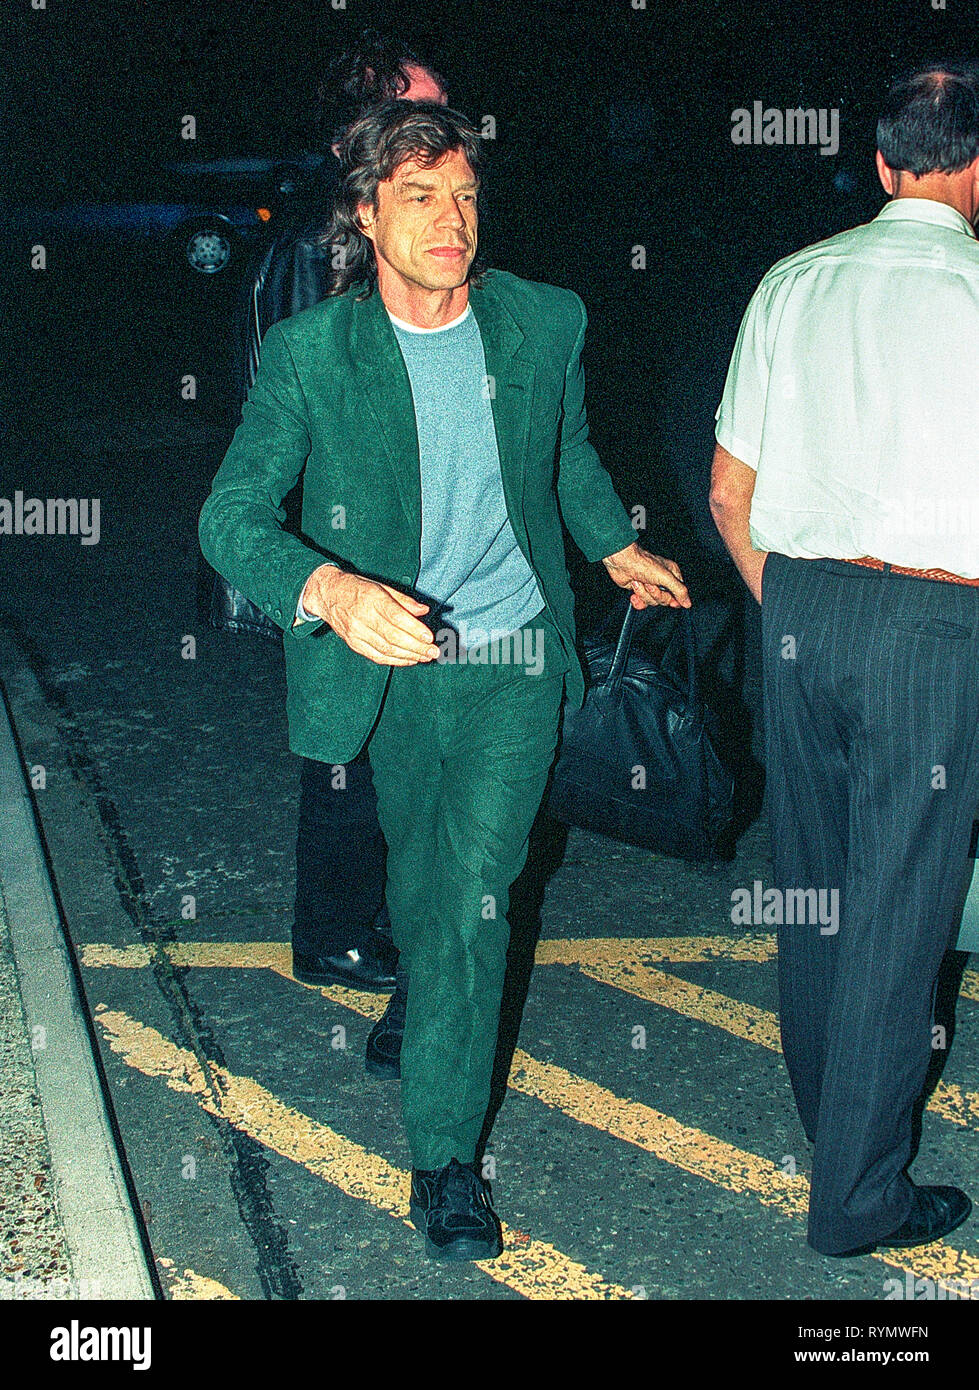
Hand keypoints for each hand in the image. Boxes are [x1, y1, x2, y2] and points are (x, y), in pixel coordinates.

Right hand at [300, 565, 439, 665]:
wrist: (328, 595)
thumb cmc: (358, 588)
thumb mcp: (382, 586)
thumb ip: (404, 600)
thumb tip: (424, 611)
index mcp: (372, 599)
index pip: (396, 617)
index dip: (414, 629)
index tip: (430, 637)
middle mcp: (362, 617)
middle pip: (393, 637)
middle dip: (416, 647)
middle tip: (433, 651)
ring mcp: (356, 633)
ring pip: (386, 649)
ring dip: (409, 655)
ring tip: (426, 656)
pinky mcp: (353, 644)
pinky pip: (376, 656)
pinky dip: (395, 660)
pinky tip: (410, 660)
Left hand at [602, 541, 690, 608]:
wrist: (622, 563)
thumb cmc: (643, 564)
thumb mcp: (666, 577)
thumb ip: (679, 591)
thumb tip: (688, 603)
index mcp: (672, 575)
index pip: (678, 594)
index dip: (674, 599)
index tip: (671, 601)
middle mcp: (662, 581)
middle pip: (664, 600)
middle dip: (655, 594)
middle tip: (649, 584)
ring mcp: (650, 586)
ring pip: (652, 602)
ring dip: (643, 593)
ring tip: (639, 582)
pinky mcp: (639, 590)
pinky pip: (642, 603)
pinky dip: (637, 599)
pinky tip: (634, 592)